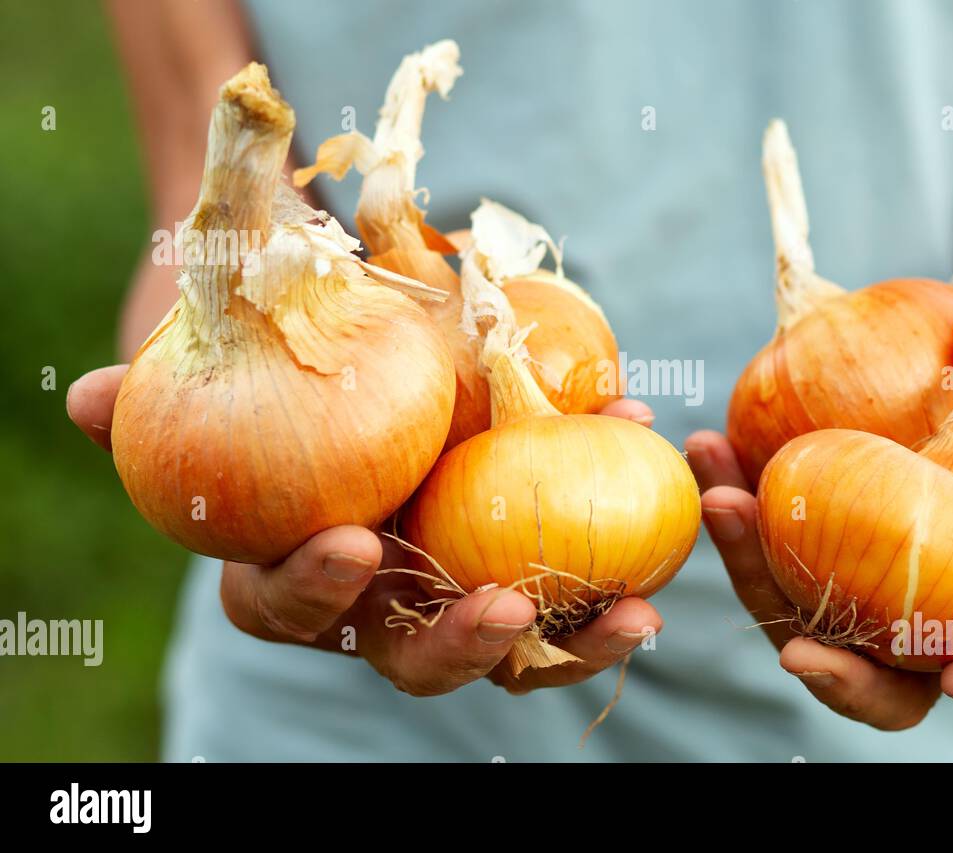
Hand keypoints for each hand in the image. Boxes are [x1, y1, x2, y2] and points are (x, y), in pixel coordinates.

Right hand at [68, 365, 661, 695]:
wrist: (373, 348)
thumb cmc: (301, 368)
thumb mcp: (242, 372)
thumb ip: (170, 394)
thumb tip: (86, 400)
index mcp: (303, 566)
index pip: (289, 603)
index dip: (313, 587)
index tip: (352, 544)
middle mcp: (386, 601)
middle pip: (412, 657)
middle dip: (458, 646)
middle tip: (508, 608)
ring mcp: (464, 592)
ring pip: (517, 650)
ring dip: (575, 641)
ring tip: (633, 613)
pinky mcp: (535, 565)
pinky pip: (581, 587)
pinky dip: (624, 564)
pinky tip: (664, 523)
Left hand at [687, 376, 952, 728]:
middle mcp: (924, 613)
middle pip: (880, 678)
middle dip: (838, 676)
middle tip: (796, 654)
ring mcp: (856, 580)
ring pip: (798, 609)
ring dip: (754, 568)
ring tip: (725, 495)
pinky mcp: (805, 536)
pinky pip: (763, 543)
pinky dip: (736, 506)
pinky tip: (714, 449)